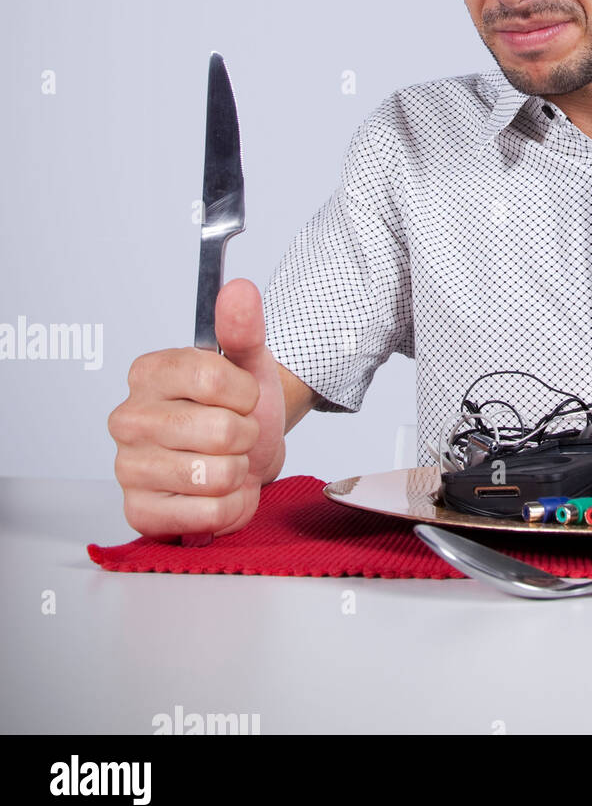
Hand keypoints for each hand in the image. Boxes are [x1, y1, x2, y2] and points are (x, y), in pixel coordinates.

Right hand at [108, 279, 285, 539]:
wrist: (245, 452)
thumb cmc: (240, 406)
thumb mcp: (249, 361)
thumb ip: (243, 325)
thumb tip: (238, 290)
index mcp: (148, 373)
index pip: (214, 379)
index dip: (245, 394)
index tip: (241, 397)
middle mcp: (127, 418)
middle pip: (220, 431)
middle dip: (245, 435)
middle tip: (234, 433)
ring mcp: (128, 467)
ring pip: (218, 475)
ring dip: (239, 470)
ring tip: (225, 459)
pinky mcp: (140, 512)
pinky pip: (211, 514)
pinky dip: (231, 506)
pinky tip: (218, 491)